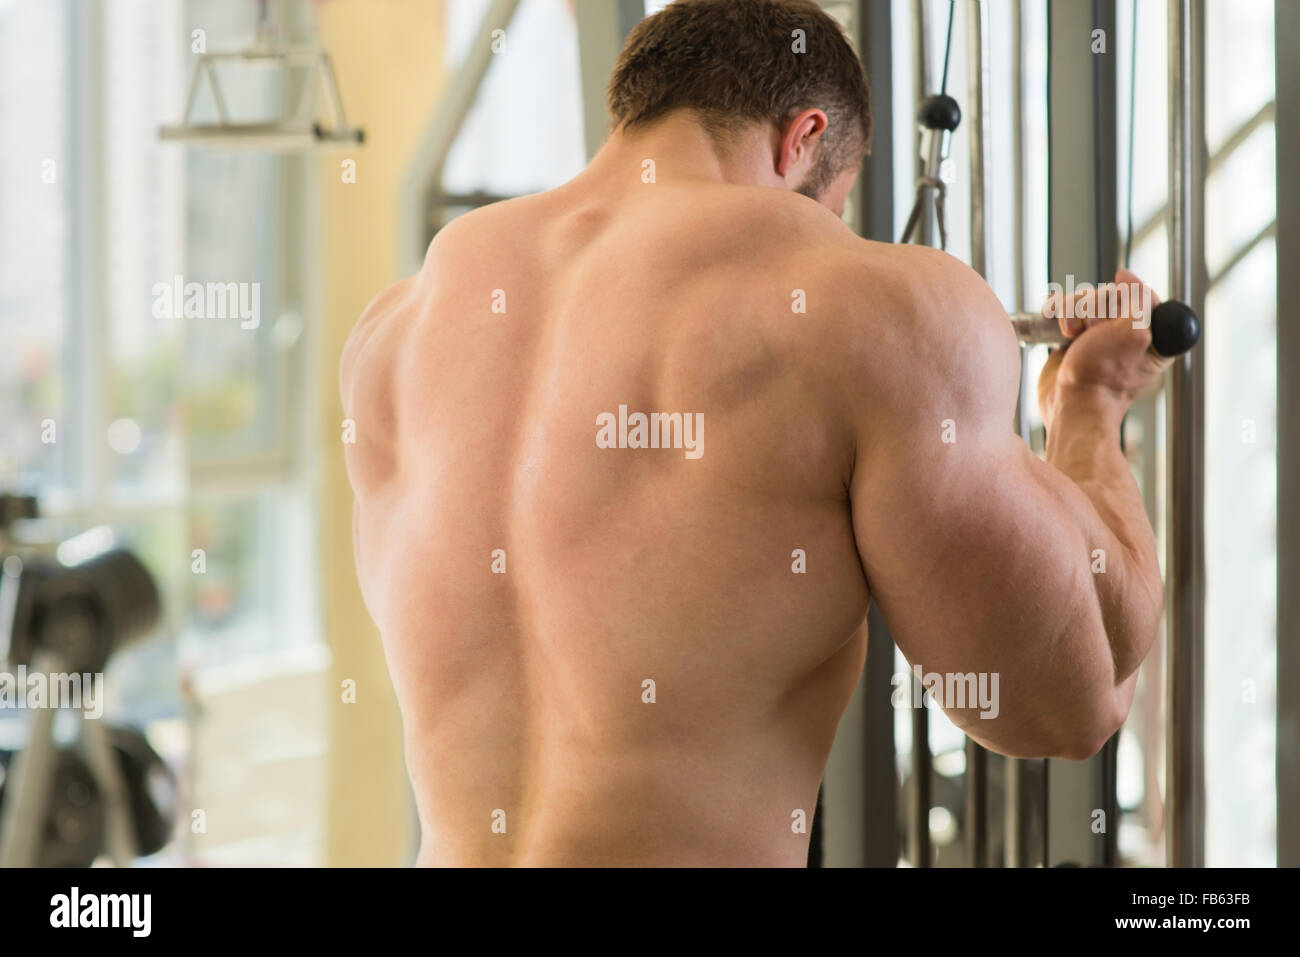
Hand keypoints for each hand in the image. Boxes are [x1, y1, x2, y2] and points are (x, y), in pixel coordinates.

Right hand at [1037, 268, 1170, 428]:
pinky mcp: (1072, 336)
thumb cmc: (1104, 378)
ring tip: (1072, 335)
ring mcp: (1097, 333)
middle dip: (1096, 308)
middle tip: (1093, 333)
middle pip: (1109, 292)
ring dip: (1074, 312)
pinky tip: (1060, 329)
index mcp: (1154, 333)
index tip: (1114, 318)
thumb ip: (1139, 298)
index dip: (1125, 300)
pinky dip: (1059, 312)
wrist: (1071, 403)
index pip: (1142, 294)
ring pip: (1084, 297)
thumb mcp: (1135, 333)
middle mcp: (1126, 331)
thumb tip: (1124, 275)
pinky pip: (1065, 307)